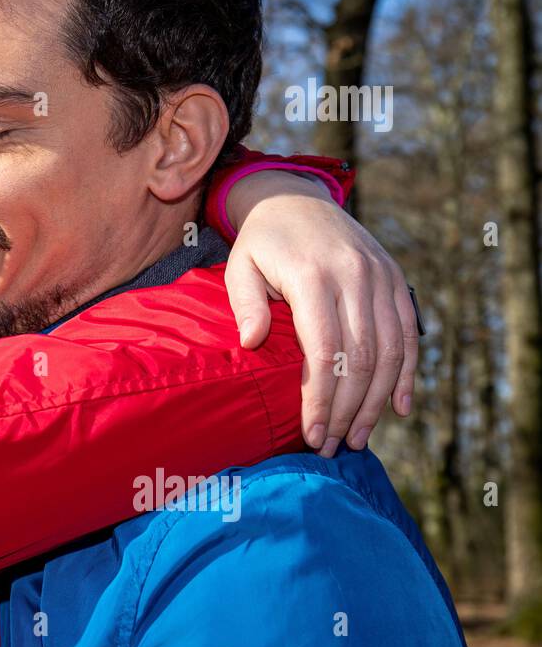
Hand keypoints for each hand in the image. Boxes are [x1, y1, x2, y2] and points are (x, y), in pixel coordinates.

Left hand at [222, 171, 417, 457]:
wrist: (297, 199)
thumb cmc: (261, 243)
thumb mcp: (239, 266)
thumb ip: (245, 304)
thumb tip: (251, 343)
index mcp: (313, 276)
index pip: (324, 350)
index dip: (321, 399)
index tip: (312, 435)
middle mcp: (354, 277)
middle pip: (359, 358)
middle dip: (347, 410)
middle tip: (333, 447)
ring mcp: (381, 278)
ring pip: (389, 352)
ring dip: (376, 402)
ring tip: (358, 437)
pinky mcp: (395, 280)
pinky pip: (408, 334)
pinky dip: (406, 373)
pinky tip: (398, 408)